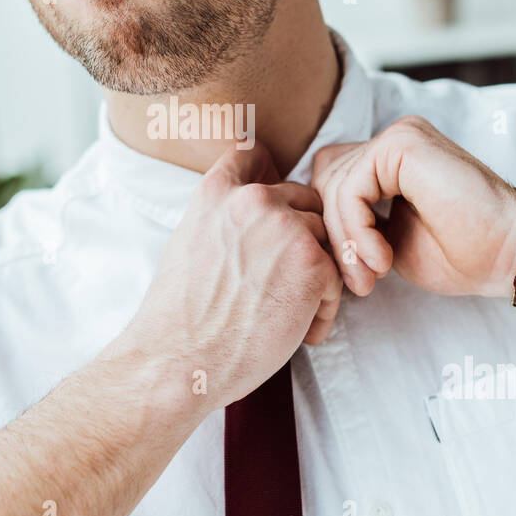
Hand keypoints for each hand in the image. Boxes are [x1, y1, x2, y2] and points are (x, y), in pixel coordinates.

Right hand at [122, 140, 342, 411]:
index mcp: (217, 192)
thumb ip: (225, 219)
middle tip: (282, 286)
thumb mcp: (190, 244)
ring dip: (316, 277)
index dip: (270, 176)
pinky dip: (323, 311)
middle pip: (304, 202)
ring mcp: (287, 229)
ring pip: (325, 241)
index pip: (254, 155)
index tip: (274, 207)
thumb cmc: (180, 317)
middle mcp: (254, 200)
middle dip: (301, 240)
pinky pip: (337, 280)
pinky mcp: (314, 264)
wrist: (178, 360)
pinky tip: (298, 334)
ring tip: (288, 316)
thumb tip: (259, 217)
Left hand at [311, 115, 515, 300]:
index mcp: (392, 158)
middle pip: (324, 180)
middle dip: (334, 237)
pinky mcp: (403, 143)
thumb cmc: (461, 253)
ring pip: (333, 186)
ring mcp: (400, 137)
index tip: (354, 276)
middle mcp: (395, 140)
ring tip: (371, 277)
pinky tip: (380, 259)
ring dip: (346, 241)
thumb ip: (356, 222)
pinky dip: (356, 231)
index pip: (331, 181)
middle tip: (360, 282)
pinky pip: (351, 188)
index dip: (333, 228)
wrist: (509, 254)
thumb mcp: (389, 239)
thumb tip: (309, 227)